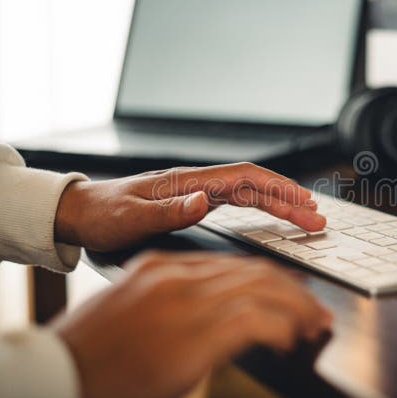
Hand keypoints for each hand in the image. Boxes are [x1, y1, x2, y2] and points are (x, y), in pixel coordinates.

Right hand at [53, 251, 331, 397]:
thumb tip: (208, 322)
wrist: (51, 382)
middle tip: (314, 312)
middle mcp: (175, 275)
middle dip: (293, 293)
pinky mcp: (192, 335)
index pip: (232, 265)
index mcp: (160, 266)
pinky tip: (290, 341)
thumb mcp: (132, 316)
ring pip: (262, 290)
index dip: (269, 281)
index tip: (289, 297)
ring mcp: (184, 302)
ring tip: (314, 327)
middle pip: (255, 271)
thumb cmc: (89, 361)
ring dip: (297, 310)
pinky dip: (281, 329)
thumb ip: (170, 307)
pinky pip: (255, 321)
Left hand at [55, 162, 324, 251]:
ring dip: (278, 203)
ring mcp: (195, 192)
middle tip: (317, 219)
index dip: (276, 188)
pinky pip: (236, 202)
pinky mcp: (192, 203)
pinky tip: (272, 215)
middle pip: (253, 185)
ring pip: (248, 193)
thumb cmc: (101, 217)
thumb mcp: (129, 219)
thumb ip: (167, 210)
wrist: (79, 214)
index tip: (302, 203)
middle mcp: (195, 184)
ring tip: (306, 217)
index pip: (243, 178)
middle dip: (288, 198)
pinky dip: (260, 207)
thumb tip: (205, 200)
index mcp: (185, 183)